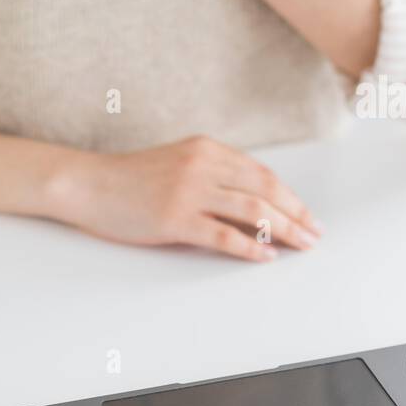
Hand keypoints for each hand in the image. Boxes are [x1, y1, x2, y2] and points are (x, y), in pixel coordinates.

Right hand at [47, 135, 323, 262]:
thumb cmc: (132, 178)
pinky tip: (265, 257)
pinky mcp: (175, 218)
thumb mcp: (178, 162)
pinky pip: (223, 235)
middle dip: (296, 214)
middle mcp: (203, 165)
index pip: (262, 174)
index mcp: (206, 149)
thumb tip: (252, 199)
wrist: (90, 184)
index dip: (290, 196)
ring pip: (251, 211)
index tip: (307, 214)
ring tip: (300, 246)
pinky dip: (250, 247)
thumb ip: (212, 172)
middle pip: (265, 190)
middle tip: (314, 234)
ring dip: (284, 231)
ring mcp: (189, 191)